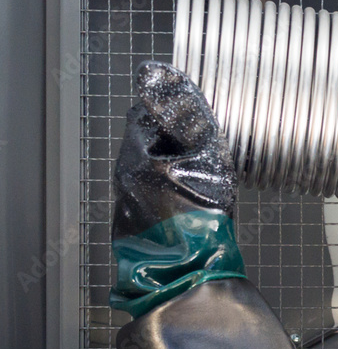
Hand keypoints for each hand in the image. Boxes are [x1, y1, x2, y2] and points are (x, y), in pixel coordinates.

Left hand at [113, 61, 235, 238]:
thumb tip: (156, 72)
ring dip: (170, 170)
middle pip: (146, 142)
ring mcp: (124, 204)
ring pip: (147, 171)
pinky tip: (188, 208)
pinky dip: (167, 195)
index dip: (177, 114)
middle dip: (173, 143)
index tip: (200, 127)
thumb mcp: (204, 155)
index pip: (147, 112)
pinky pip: (148, 197)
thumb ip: (185, 113)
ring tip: (199, 186)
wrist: (188, 275)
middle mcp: (122, 176)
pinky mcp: (132, 228)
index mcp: (134, 154)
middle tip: (204, 157)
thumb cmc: (199, 217)